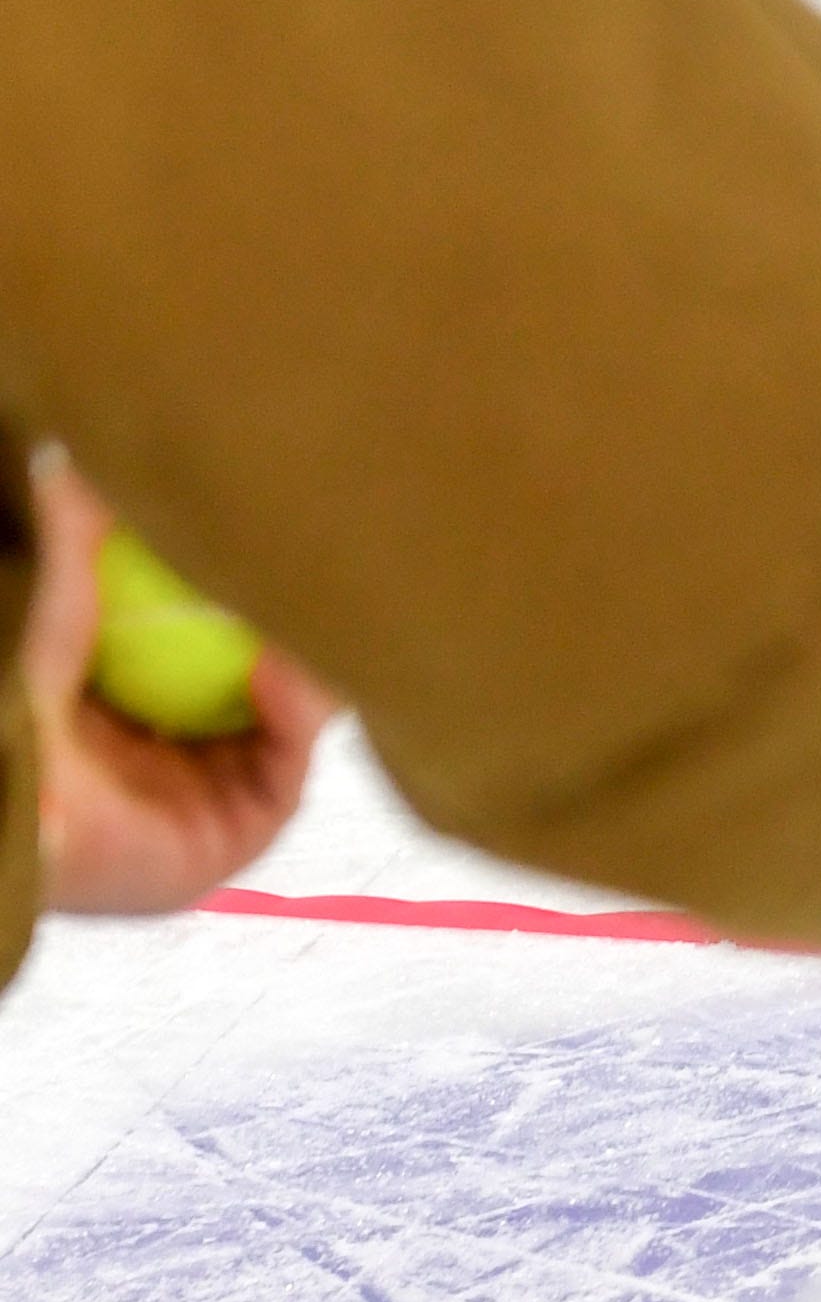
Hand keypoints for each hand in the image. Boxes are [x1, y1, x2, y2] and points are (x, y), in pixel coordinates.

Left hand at [20, 460, 339, 912]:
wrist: (11, 809)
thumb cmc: (7, 713)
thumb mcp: (46, 610)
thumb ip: (72, 545)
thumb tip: (76, 460)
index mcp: (115, 712)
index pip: (200, 646)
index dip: (239, 599)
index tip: (258, 547)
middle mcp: (160, 760)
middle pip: (253, 687)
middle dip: (289, 633)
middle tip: (309, 576)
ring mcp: (198, 804)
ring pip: (284, 728)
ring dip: (306, 670)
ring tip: (307, 613)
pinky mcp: (230, 842)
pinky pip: (285, 773)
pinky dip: (296, 717)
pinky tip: (280, 667)